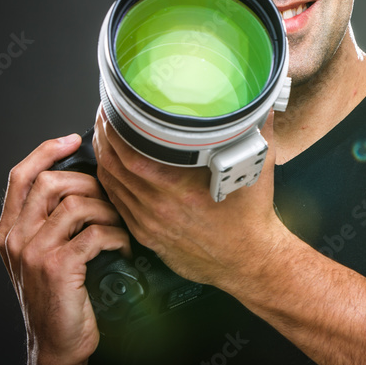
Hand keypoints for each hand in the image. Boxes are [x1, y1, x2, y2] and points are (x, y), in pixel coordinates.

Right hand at [0, 134, 130, 364]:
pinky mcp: (59, 267)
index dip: (46, 151)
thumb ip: (50, 223)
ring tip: (121, 228)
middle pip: (51, 182)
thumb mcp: (43, 257)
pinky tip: (125, 247)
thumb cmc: (61, 299)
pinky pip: (96, 233)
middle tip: (112, 199)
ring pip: (78, 204)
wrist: (58, 346)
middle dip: (90, 182)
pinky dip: (118, 236)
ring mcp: (35, 253)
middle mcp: (17, 239)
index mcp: (10, 232)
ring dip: (110, 211)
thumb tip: (85, 182)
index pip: (20, 176)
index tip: (73, 139)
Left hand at [92, 108, 284, 293]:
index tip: (116, 107)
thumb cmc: (251, 218)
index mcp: (181, 188)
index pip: (130, 152)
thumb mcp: (258, 168)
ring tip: (106, 136)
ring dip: (104, 157)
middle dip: (105, 135)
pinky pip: (119, 204)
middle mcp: (160, 206)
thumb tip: (260, 104)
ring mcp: (150, 223)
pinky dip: (111, 183)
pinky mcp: (148, 235)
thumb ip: (258, 130)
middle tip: (106, 114)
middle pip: (114, 165)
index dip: (116, 127)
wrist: (249, 260)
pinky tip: (114, 169)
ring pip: (112, 184)